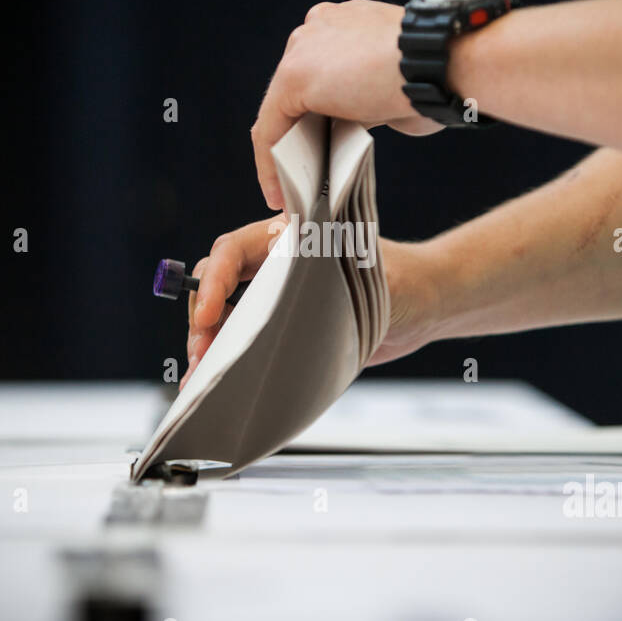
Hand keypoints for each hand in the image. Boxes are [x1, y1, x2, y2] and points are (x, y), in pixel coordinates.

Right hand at [181, 216, 441, 388]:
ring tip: (199, 377)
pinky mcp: (279, 328)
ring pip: (225, 317)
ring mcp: (273, 297)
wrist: (421, 305)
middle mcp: (272, 265)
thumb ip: (333, 286)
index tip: (208, 318)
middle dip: (204, 321)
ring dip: (207, 345)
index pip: (232, 252)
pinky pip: (242, 342)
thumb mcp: (369, 280)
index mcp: (287, 237)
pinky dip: (224, 362)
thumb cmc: (402, 279)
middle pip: (218, 286)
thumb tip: (295, 303)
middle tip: (201, 357)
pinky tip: (212, 383)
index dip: (214, 283)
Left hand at [251, 0, 443, 209]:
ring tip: (289, 193)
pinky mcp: (292, 75)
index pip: (319, 75)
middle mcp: (318, 28)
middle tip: (301, 178)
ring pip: (281, 110)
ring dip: (283, 153)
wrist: (443, 62)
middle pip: (296, 92)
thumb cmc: (435, 80)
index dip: (316, 113)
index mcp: (346, 26)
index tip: (318, 148)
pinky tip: (278, 193)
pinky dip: (270, 163)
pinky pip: (271, 127)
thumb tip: (352, 127)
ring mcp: (303, 47)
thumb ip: (365, 105)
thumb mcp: (392, 92)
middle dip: (297, 136)